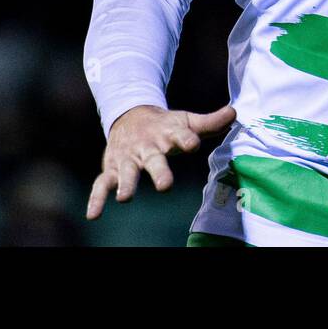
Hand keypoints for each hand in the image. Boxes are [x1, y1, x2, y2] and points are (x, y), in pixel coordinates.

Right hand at [86, 103, 235, 219]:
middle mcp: (148, 146)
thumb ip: (210, 122)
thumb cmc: (165, 125)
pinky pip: (101, 185)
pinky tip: (93, 215)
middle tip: (165, 185)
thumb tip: (234, 113)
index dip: (187, 140)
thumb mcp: (186, 121)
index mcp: (168, 134)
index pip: (181, 136)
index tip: (192, 144)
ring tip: (125, 197)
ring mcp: (129, 158)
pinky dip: (96, 199)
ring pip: (127, 172)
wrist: (130, 116)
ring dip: (126, 184)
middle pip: (154, 159)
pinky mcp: (113, 168)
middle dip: (159, 171)